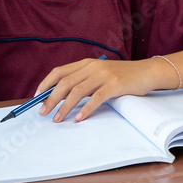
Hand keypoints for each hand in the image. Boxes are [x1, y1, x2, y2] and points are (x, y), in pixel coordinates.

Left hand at [34, 57, 160, 122]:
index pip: (59, 71)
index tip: (36, 97)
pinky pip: (96, 97)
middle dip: (51, 98)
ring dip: (64, 106)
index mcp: (86, 63)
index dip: (46, 83)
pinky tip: (78, 118)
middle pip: (65, 82)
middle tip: (43, 112)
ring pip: (77, 91)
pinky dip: (85, 109)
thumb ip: (83, 81)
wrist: (146, 72)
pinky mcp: (115, 84)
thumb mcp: (99, 75)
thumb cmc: (122, 77)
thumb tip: (61, 97)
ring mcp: (104, 75)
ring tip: (57, 119)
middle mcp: (92, 66)